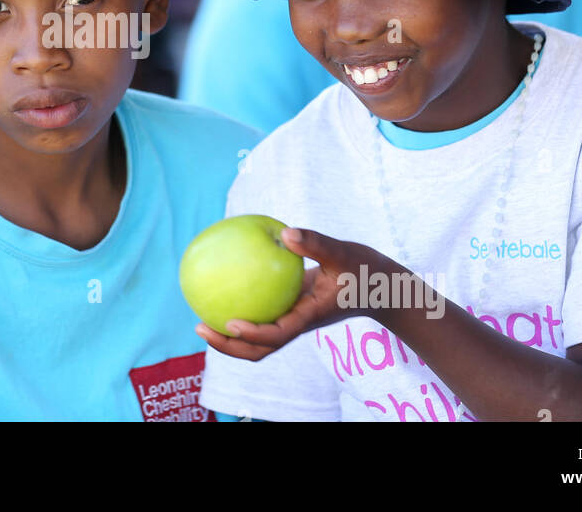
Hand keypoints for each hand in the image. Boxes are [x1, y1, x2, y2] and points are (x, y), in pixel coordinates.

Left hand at [195, 227, 388, 360]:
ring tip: (200, 316)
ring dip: (229, 334)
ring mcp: (293, 319)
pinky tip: (224, 286)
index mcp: (310, 316)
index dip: (254, 334)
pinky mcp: (291, 310)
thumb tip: (285, 232)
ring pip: (258, 338)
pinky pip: (262, 315)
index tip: (231, 323)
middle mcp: (297, 323)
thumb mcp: (344, 252)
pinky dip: (242, 308)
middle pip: (260, 348)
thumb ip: (316, 244)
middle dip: (228, 345)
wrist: (381, 287)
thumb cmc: (365, 270)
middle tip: (199, 326)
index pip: (279, 333)